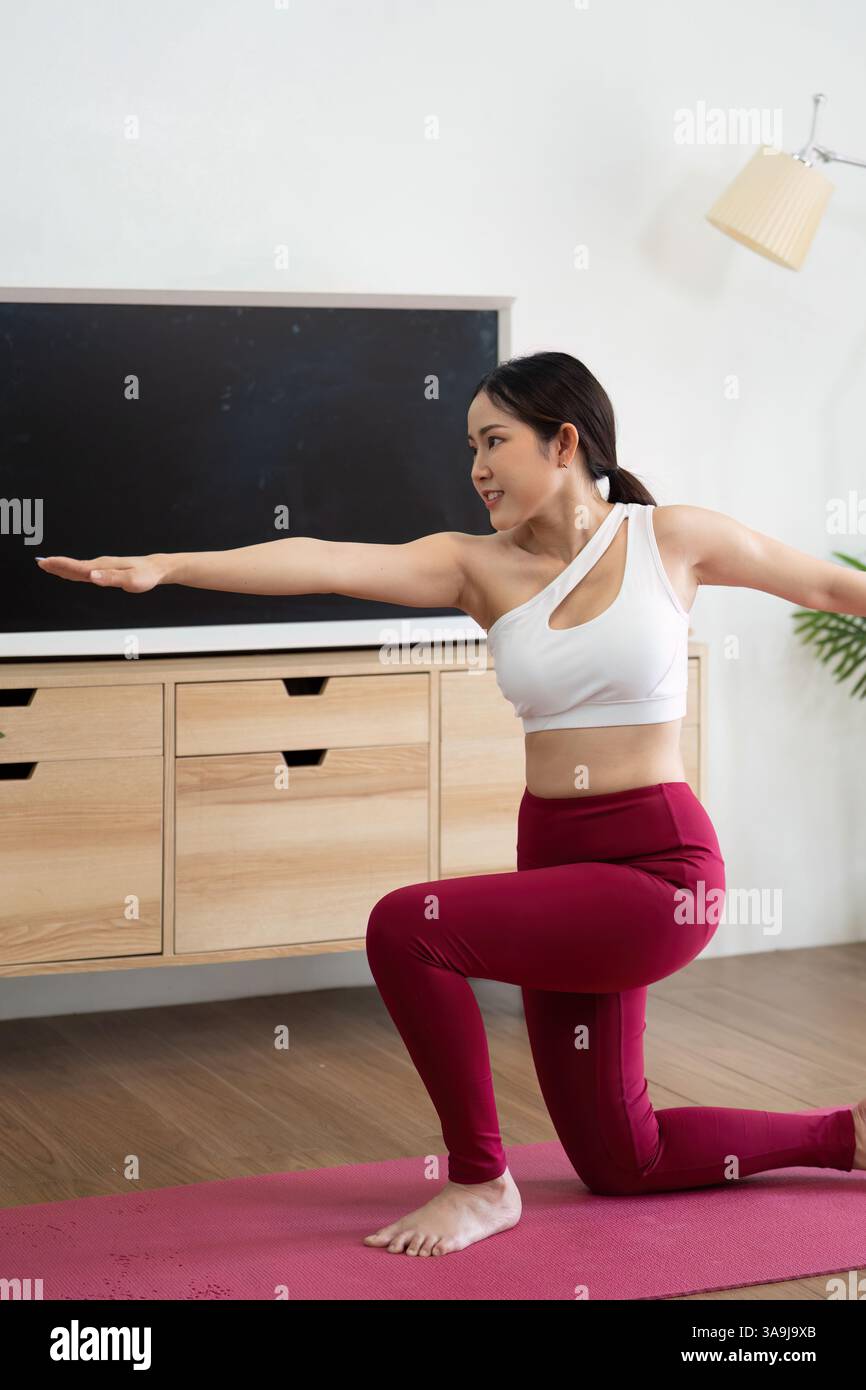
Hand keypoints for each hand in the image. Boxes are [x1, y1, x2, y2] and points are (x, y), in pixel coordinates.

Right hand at [35, 553, 166, 592]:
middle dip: (56, 564)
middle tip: (39, 562)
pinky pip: (85, 571)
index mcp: (103, 567)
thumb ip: (111, 578)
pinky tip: (68, 572)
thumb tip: (92, 576)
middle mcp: (100, 565)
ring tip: (47, 565)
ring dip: (62, 567)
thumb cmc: (145, 575)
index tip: (45, 562)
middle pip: (74, 566)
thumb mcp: (131, 580)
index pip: (78, 567)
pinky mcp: (105, 571)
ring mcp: (102, 567)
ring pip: (78, 568)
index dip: (61, 565)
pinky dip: (73, 571)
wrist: (155, 568)